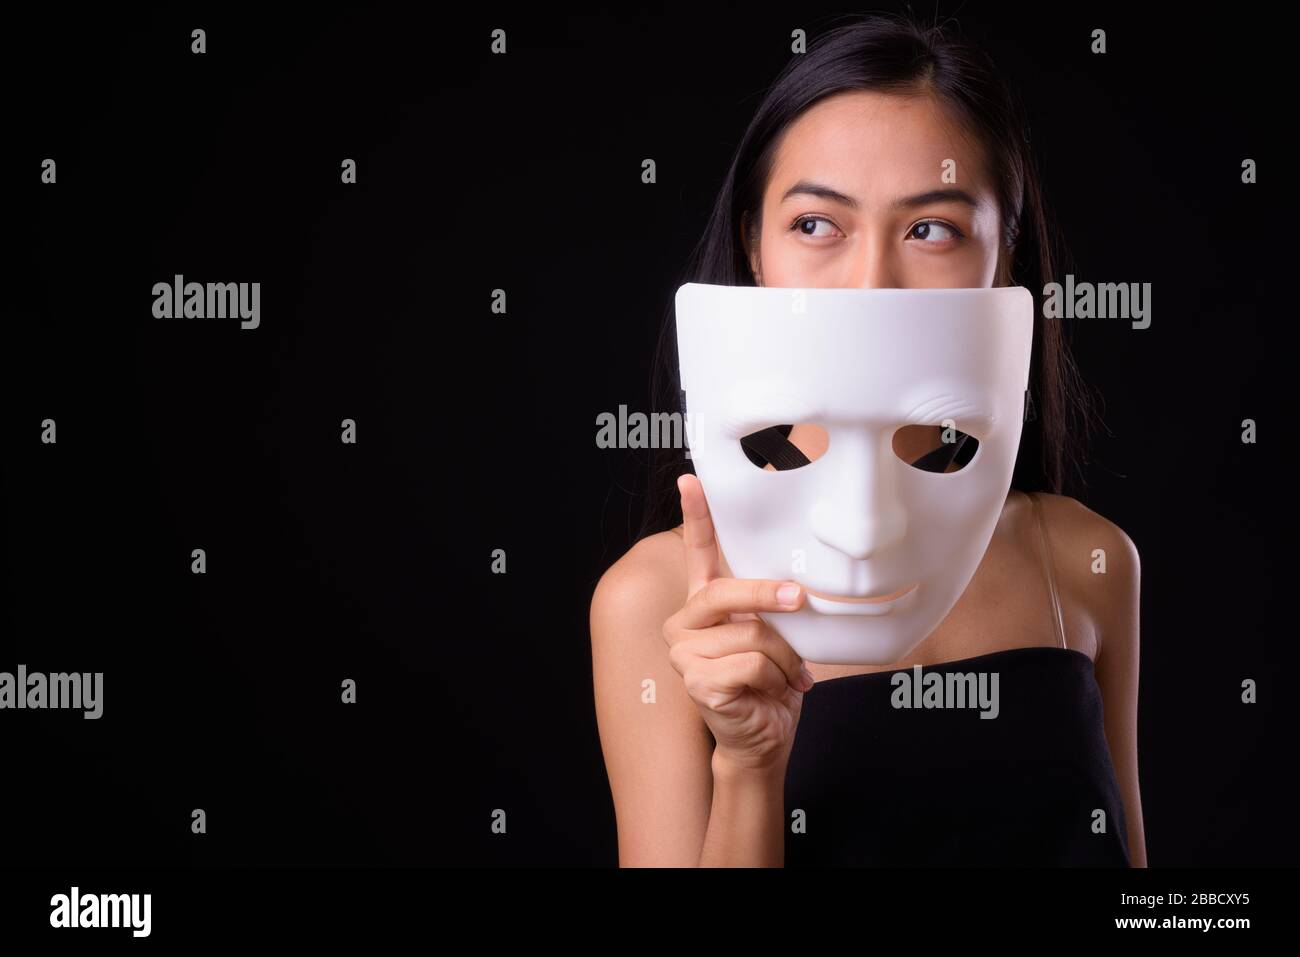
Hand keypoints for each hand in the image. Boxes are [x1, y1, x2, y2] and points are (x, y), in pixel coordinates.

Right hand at [662, 473, 813, 771]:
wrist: (763, 739)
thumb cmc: (772, 684)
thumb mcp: (776, 635)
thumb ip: (771, 606)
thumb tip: (795, 582)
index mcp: (704, 604)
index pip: (698, 552)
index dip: (696, 515)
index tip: (691, 479)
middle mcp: (684, 622)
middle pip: (725, 591)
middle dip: (767, 595)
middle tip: (798, 599)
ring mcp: (683, 652)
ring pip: (750, 632)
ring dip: (785, 656)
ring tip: (792, 675)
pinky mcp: (695, 681)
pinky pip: (752, 663)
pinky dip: (778, 677)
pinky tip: (778, 691)